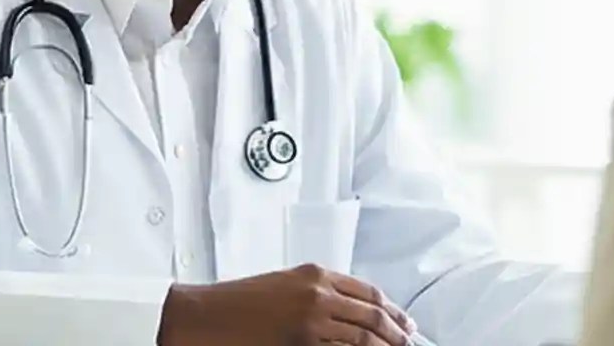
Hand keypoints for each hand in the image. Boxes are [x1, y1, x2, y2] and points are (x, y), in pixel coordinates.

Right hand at [158, 263, 416, 345]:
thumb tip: (347, 311)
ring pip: (364, 338)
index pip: (368, 291)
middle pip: (373, 315)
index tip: (404, 321)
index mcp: (315, 274)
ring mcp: (312, 320)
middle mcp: (319, 293)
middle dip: (396, 331)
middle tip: (409, 341)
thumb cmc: (237, 303)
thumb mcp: (283, 285)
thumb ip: (317, 292)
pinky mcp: (303, 342)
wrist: (204, 316)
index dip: (391, 308)